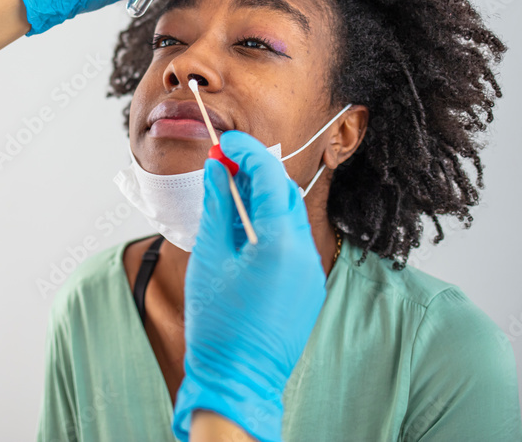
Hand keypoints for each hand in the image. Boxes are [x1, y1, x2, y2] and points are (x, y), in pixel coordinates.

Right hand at [173, 130, 328, 441]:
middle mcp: (305, 252)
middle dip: (256, 173)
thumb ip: (217, 206)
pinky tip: (244, 233)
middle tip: (223, 165)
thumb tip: (216, 169)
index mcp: (280, 241)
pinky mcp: (308, 288)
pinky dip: (271, 227)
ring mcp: (311, 272)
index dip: (247, 151)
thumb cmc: (218, 324)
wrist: (239, 380)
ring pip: (291, 218)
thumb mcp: (210, 256)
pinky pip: (293, 244)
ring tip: (230, 197)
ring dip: (263, 200)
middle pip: (285, 194)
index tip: (225, 141)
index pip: (270, 176)